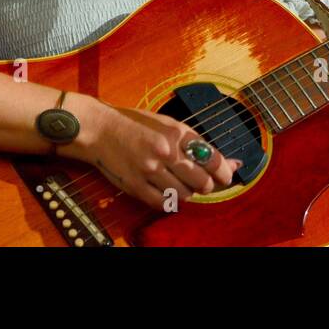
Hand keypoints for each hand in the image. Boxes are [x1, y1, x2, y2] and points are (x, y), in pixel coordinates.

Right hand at [66, 101, 242, 211]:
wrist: (101, 129)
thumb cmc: (136, 124)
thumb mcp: (168, 124)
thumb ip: (195, 143)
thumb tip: (228, 161)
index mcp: (177, 133)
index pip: (212, 158)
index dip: (225, 171)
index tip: (227, 176)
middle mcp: (166, 151)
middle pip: (202, 182)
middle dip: (206, 185)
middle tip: (201, 182)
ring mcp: (150, 170)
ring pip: (184, 195)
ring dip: (187, 192)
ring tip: (178, 182)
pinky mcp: (136, 186)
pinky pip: (164, 203)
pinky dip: (170, 200)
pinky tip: (166, 191)